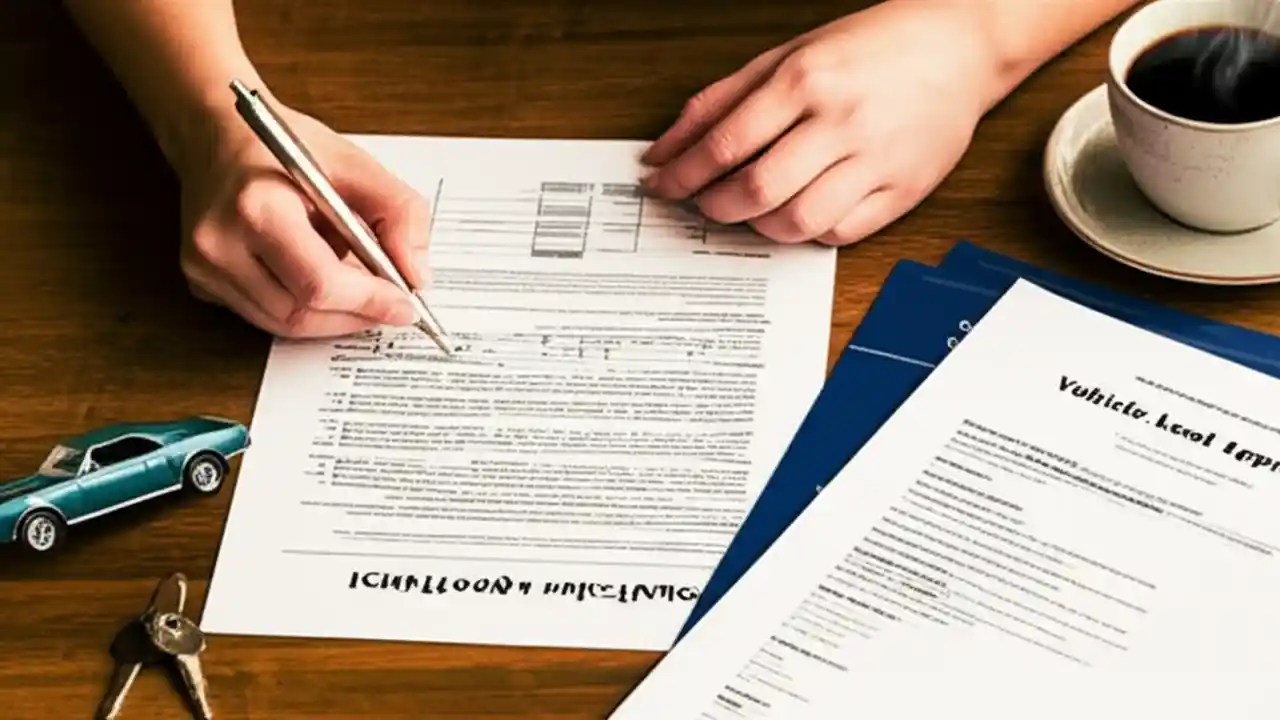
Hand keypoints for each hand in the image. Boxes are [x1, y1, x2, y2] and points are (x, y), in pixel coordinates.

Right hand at [175, 102, 429, 336]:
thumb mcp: (355, 164)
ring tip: (358, 287)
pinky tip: (318, 279)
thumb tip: (417, 276)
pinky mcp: (201, 284)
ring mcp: (202, 269)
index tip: (406, 306)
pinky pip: (265, 316)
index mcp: (256, 206)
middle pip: (301, 313)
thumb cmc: (286, 147)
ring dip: (333, 316)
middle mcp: (219, 243)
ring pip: (284, 324)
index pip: (319, 282)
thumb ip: (400, 214)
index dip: (369, 302)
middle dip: (357, 315)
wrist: (218, 136)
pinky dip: (304, 309)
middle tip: (392, 305)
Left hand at [640, 0, 993, 245]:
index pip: (724, 145)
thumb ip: (719, 102)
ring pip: (797, 221)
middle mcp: (840, 120)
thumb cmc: (868, 49)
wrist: (959, 46)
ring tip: (754, 210)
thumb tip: (662, 151)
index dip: (682, 176)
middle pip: (756, 190)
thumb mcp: (786, 56)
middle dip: (715, 208)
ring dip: (761, 227)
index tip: (661, 188)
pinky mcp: (904, 190)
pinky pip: (841, 234)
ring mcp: (875, 159)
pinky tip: (803, 211)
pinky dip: (810, 232)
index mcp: (804, 79)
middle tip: (704, 206)